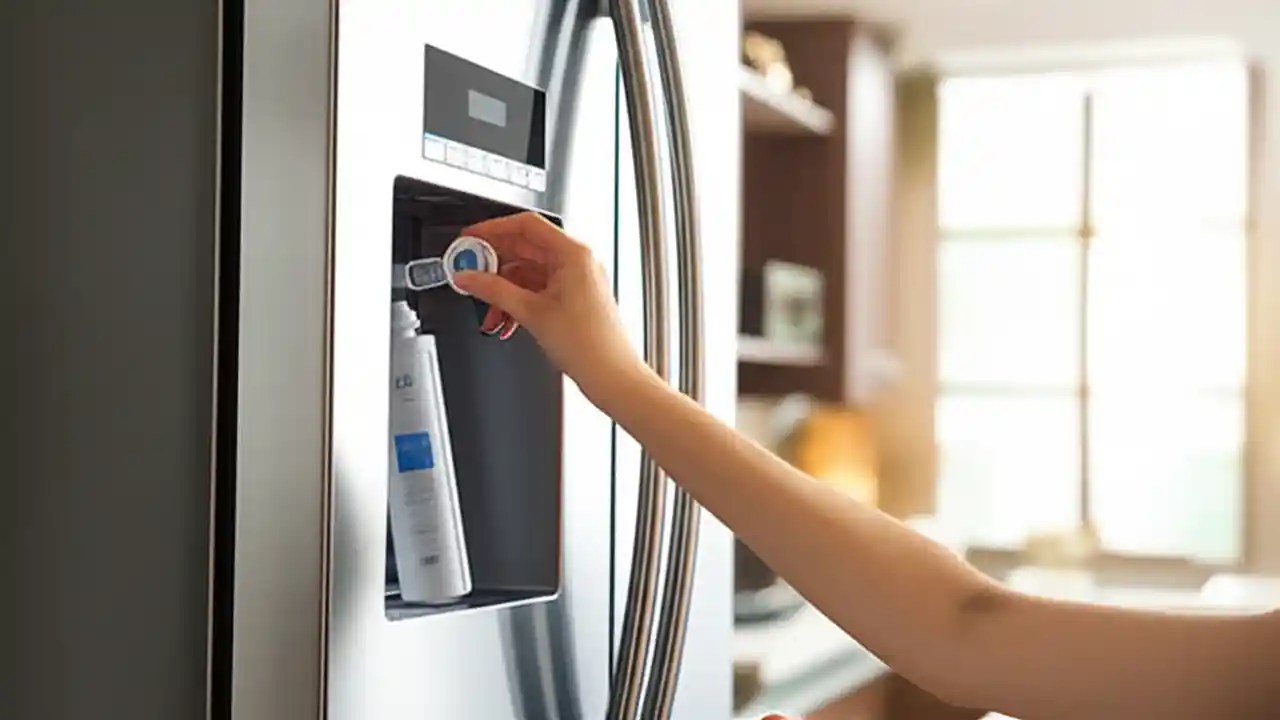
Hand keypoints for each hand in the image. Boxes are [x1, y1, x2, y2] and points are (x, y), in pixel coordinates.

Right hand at [452, 212, 650, 400]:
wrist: (611, 376)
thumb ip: (494, 291)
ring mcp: (576, 280)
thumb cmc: (589, 345)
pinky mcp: (574, 298)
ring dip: (505, 290)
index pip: (527, 226)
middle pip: (526, 249)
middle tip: (470, 274)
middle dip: (495, 265)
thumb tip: (469, 277)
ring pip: (529, 273)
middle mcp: (577, 262)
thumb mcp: (532, 313)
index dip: (494, 229)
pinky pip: (539, 290)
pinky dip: (519, 301)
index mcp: (573, 254)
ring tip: (489, 310)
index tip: (471, 238)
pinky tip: (505, 320)